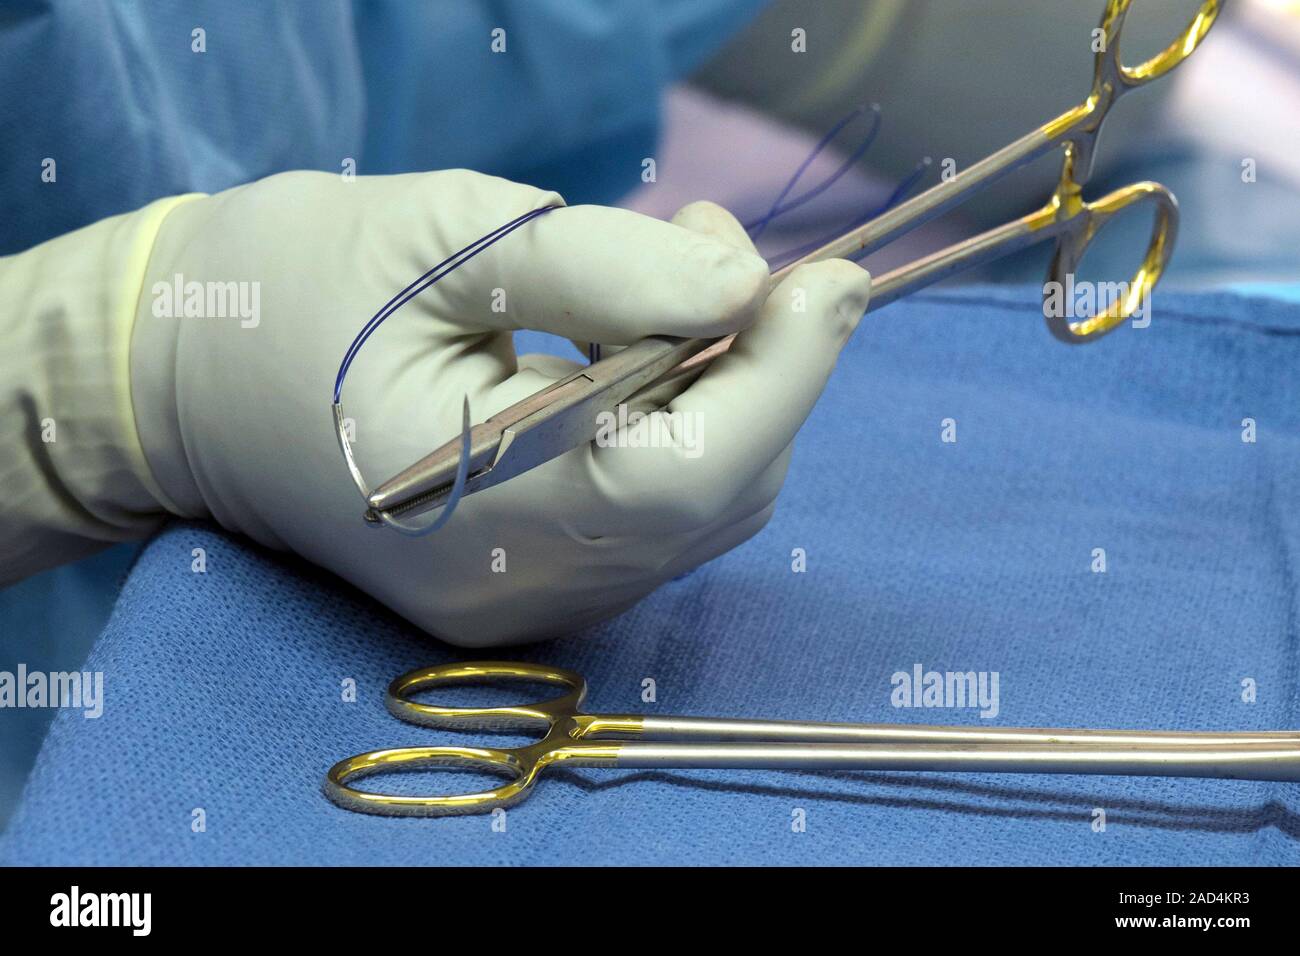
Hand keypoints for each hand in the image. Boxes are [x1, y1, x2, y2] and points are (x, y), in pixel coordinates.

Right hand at [130, 170, 870, 644]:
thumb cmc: (287, 293)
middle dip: (762, 367)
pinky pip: (657, 515)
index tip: (829, 278)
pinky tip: (643, 352)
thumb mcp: (442, 241)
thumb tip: (749, 279)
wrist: (173, 379)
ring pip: (700, 508)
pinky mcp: (526, 580)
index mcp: (473, 509)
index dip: (782, 374)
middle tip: (721, 250)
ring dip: (727, 393)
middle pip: (714, 493)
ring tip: (674, 282)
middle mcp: (514, 584)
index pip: (686, 470)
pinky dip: (683, 427)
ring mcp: (523, 598)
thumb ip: (603, 265)